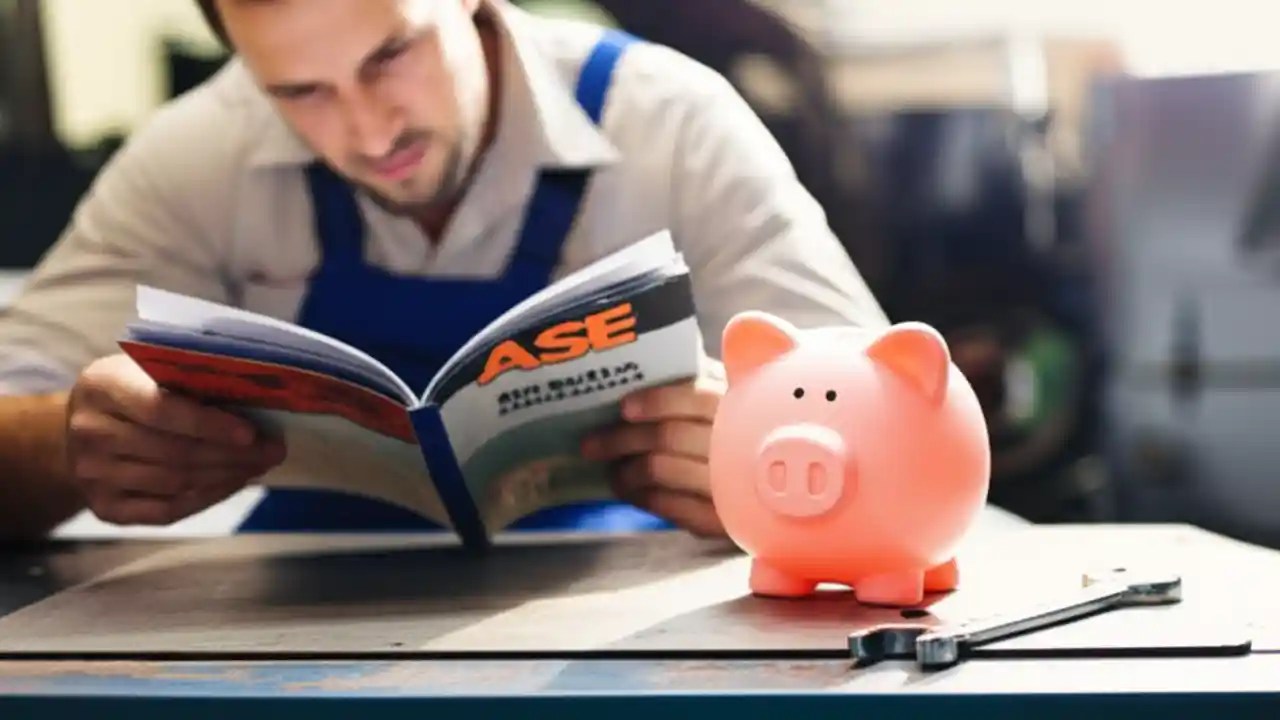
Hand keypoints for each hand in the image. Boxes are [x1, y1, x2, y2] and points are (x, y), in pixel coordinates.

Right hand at [65, 353, 285, 525]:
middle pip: (175, 452)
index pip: (162, 410)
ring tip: (259, 465)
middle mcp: (90, 433)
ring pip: (176, 483)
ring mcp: (93, 475)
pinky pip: (167, 510)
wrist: (84, 423)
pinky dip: (208, 498)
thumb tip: (258, 403)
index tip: (252, 433)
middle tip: (273, 451)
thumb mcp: (150, 367)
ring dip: (227, 476)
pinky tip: (233, 483)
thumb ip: (191, 381)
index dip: (210, 425)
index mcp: (102, 386)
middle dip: (233, 454)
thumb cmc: (133, 386)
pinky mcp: (104, 507)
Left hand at [580, 357, 726, 537]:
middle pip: (666, 436)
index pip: (694, 398)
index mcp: (740, 406)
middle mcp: (737, 444)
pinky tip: (632, 492)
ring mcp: (730, 484)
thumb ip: (701, 387)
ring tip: (612, 471)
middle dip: (620, 440)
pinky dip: (643, 498)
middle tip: (590, 444)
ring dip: (626, 471)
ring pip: (660, 471)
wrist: (784, 492)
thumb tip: (643, 376)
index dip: (656, 402)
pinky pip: (670, 507)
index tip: (623, 408)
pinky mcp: (723, 520)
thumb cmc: (744, 437)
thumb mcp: (734, 403)